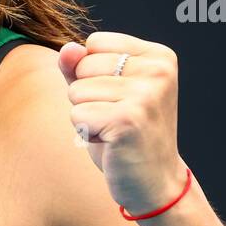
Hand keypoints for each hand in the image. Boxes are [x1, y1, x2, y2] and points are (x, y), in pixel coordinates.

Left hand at [57, 32, 188, 216]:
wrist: (154, 182)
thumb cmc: (126, 134)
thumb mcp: (103, 93)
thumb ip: (81, 67)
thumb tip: (66, 48)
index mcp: (158, 57)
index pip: (95, 42)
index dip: (92, 73)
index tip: (118, 98)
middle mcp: (158, 70)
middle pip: (83, 64)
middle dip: (87, 96)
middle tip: (115, 119)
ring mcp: (146, 94)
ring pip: (77, 90)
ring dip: (86, 116)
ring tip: (113, 130)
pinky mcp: (129, 119)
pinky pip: (77, 114)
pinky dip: (86, 132)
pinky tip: (111, 143)